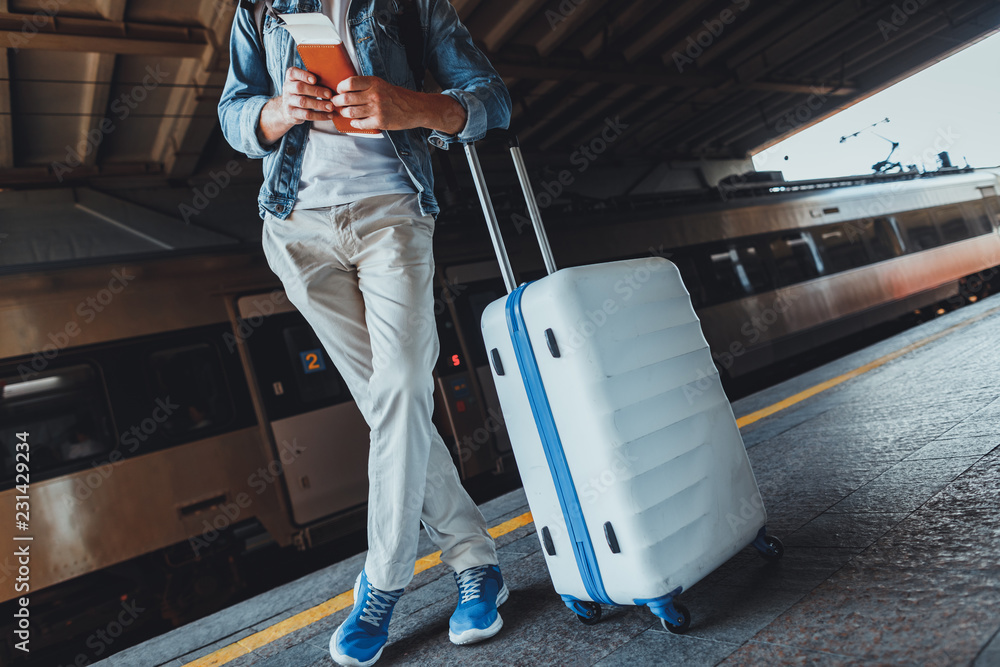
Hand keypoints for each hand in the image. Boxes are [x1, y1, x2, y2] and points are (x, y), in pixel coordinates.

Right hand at [258, 67, 335, 143]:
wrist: (288, 109)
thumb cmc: (303, 92)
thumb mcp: (305, 83)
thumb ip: (314, 80)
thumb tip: (334, 80)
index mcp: (290, 77)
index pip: (293, 72)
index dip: (303, 75)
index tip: (315, 79)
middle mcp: (287, 88)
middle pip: (300, 88)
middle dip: (316, 91)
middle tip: (329, 94)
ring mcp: (288, 101)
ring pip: (303, 102)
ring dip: (319, 104)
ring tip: (331, 107)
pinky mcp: (291, 114)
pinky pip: (306, 115)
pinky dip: (320, 115)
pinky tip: (329, 115)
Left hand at [332, 76, 467, 134]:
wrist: (415, 108)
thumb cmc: (396, 96)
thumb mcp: (381, 84)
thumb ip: (365, 85)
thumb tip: (345, 89)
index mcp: (374, 83)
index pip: (349, 83)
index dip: (340, 87)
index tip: (339, 91)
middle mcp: (374, 95)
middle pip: (346, 98)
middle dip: (337, 102)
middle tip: (336, 103)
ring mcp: (377, 109)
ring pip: (350, 112)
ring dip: (344, 113)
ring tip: (344, 112)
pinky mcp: (380, 122)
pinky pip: (360, 124)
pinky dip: (354, 123)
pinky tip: (355, 121)